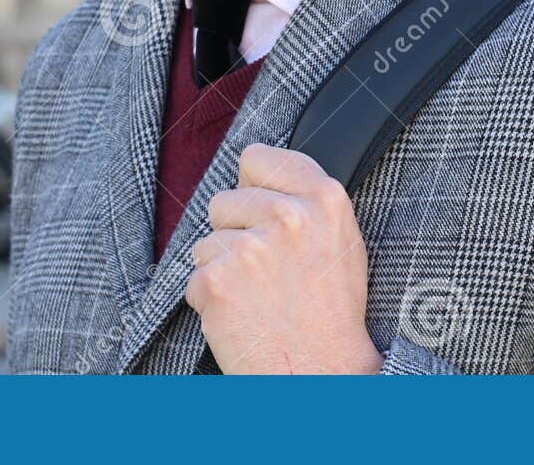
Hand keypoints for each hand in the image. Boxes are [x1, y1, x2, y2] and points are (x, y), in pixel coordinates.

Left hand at [185, 143, 382, 373]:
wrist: (320, 375)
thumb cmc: (330, 312)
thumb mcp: (339, 239)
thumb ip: (304, 199)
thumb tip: (259, 175)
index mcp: (324, 198)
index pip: (257, 157)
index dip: (253, 186)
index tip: (263, 213)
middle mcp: (288, 215)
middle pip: (224, 200)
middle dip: (236, 233)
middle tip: (267, 272)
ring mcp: (250, 247)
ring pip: (207, 240)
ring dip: (222, 268)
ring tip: (257, 297)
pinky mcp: (217, 280)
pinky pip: (194, 277)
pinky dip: (210, 300)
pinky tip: (242, 317)